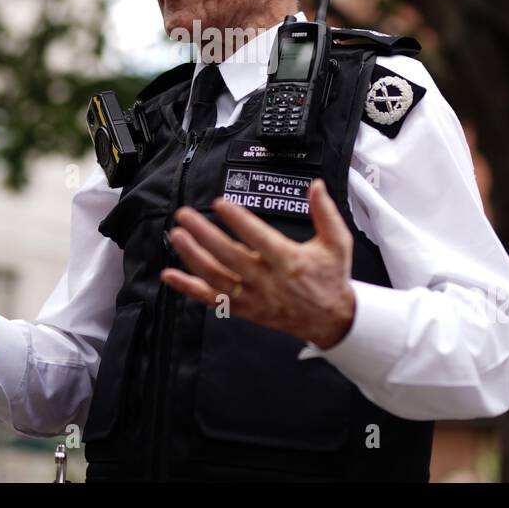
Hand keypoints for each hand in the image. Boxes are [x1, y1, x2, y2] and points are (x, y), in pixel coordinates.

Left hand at [162, 179, 356, 348]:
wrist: (332, 321)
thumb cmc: (331, 278)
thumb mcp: (337, 243)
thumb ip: (326, 213)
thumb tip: (316, 186)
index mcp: (289, 261)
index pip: (259, 238)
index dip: (239, 221)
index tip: (221, 203)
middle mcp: (268, 281)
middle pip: (229, 256)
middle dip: (204, 235)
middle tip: (186, 215)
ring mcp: (254, 297)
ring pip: (216, 278)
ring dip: (193, 257)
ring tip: (178, 236)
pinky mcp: (244, 309)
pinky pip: (212, 299)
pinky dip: (189, 288)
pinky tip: (171, 275)